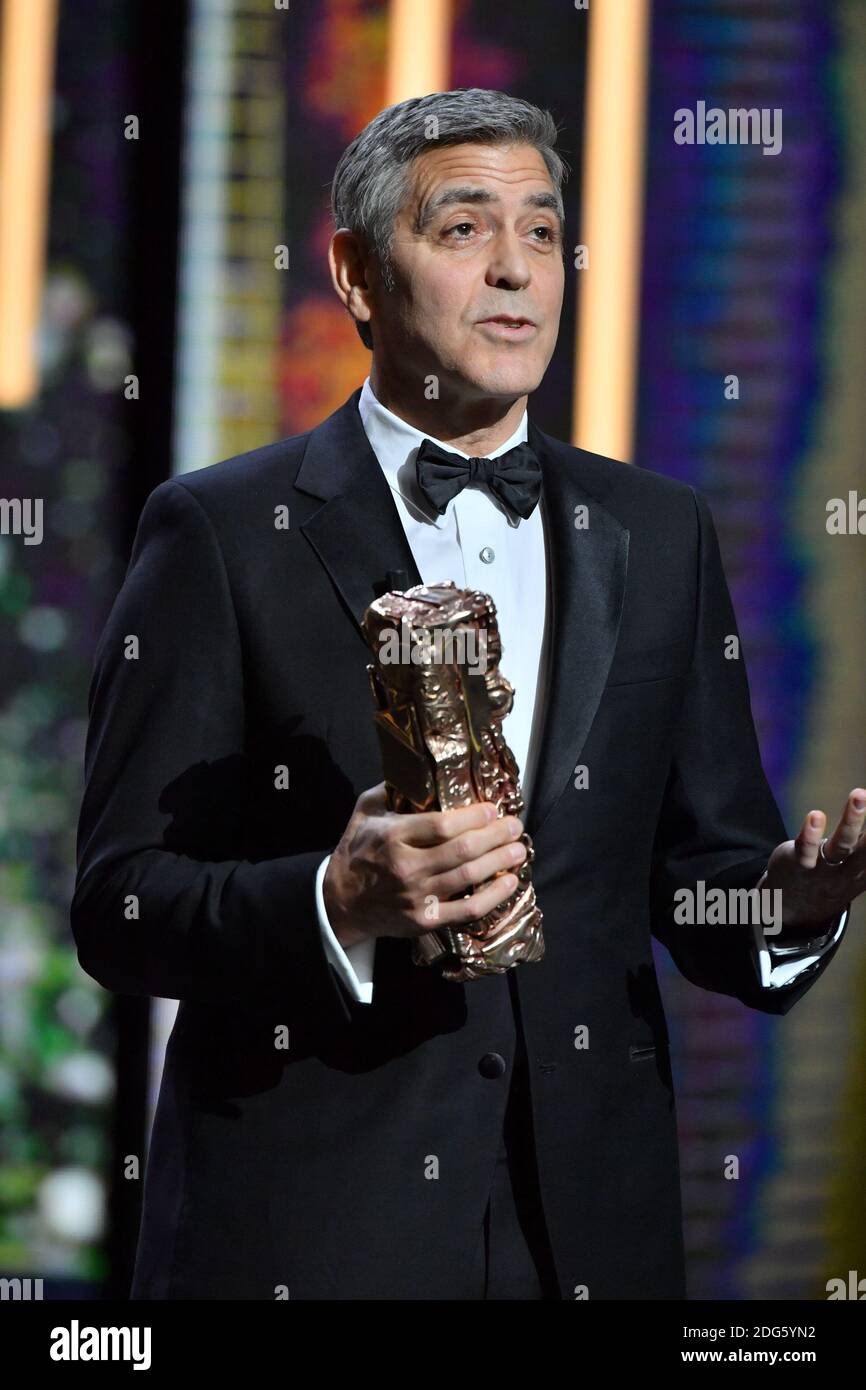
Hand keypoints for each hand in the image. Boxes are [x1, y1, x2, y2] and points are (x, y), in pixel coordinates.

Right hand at [322, 782, 526, 948]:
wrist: (340, 903)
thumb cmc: (357, 851)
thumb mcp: (365, 812)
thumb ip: (389, 789)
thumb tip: (420, 767)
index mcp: (393, 837)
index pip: (441, 825)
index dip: (474, 817)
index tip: (493, 809)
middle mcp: (407, 867)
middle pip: (463, 850)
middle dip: (496, 836)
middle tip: (515, 826)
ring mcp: (417, 896)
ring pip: (469, 877)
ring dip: (500, 862)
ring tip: (519, 849)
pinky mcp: (426, 920)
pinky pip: (468, 910)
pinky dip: (494, 897)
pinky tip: (510, 882)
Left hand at [761, 787, 865, 939]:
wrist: (792, 909)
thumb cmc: (830, 877)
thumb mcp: (855, 868)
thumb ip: (864, 847)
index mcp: (864, 871)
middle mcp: (849, 871)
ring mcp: (824, 869)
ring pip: (841, 844)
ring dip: (852, 820)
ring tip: (859, 795)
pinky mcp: (798, 864)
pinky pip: (806, 850)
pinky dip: (810, 834)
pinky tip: (815, 816)